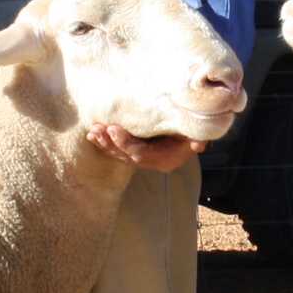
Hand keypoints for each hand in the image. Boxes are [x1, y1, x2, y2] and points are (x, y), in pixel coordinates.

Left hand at [86, 123, 202, 173]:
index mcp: (166, 160)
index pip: (141, 155)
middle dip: (110, 143)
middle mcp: (153, 163)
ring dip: (105, 143)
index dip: (125, 143)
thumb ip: (198, 138)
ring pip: (120, 154)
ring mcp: (144, 159)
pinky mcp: (137, 152)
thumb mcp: (199, 133)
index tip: (113, 129)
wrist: (193, 132)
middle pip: (127, 156)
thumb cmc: (195, 130)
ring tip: (93, 132)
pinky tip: (94, 136)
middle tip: (98, 130)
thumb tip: (198, 144)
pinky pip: (118, 151)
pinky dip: (106, 143)